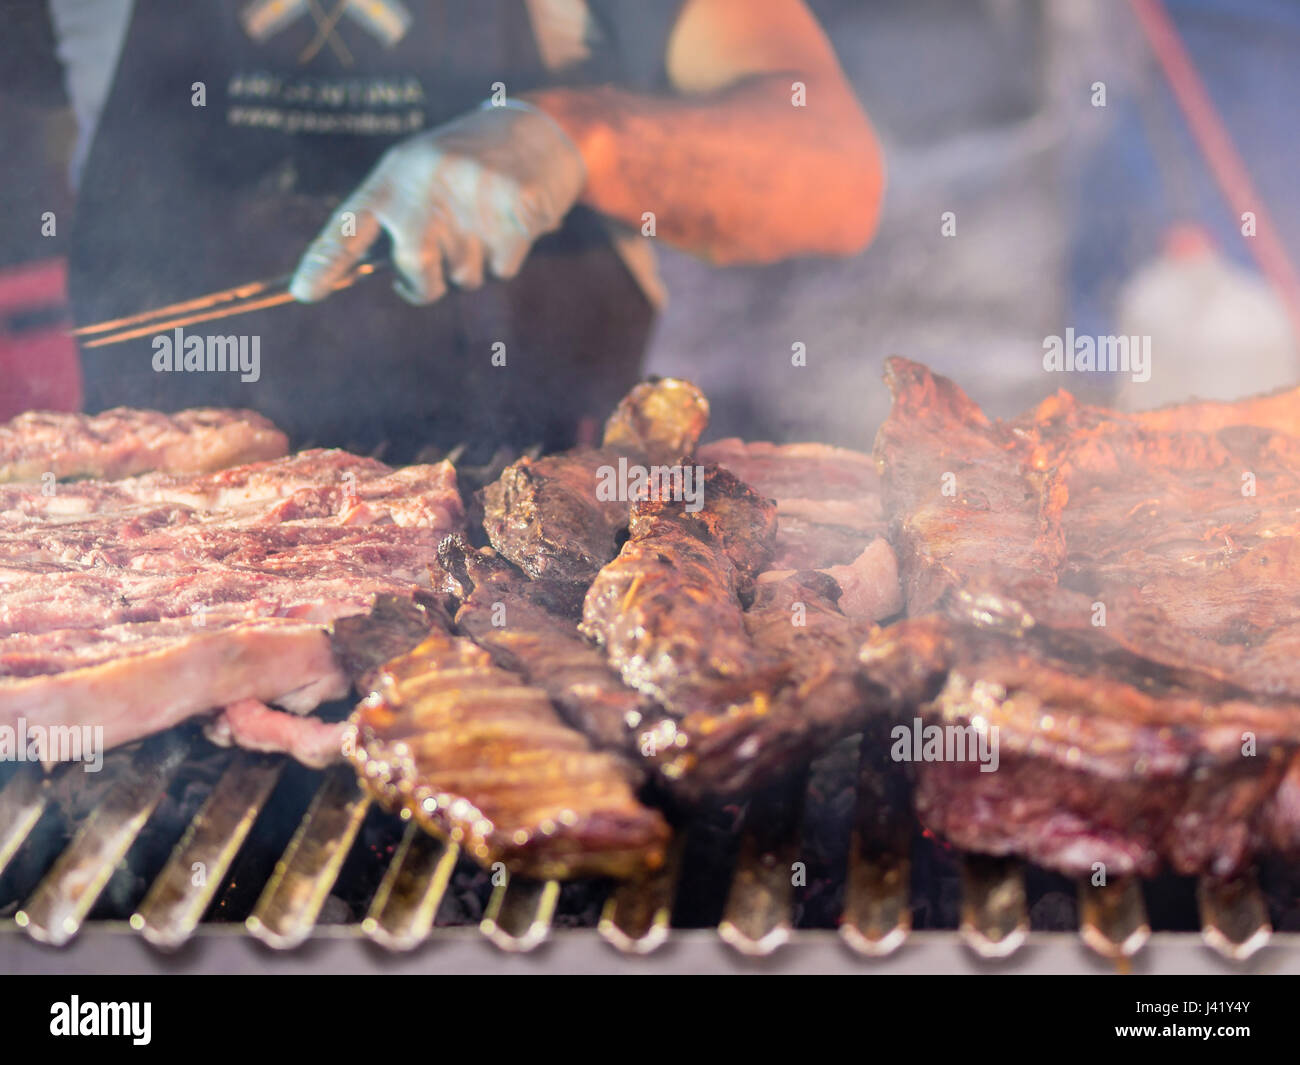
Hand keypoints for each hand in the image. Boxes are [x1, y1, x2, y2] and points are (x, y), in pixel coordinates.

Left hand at [290, 102, 585, 304]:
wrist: (536, 130)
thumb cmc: (467, 166)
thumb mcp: (421, 175)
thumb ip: (399, 219)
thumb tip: (401, 284)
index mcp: (396, 173)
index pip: (351, 224)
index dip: (324, 261)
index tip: (305, 293)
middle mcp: (429, 179)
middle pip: (415, 266)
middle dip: (426, 284)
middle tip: (438, 272)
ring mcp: (474, 190)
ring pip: (464, 276)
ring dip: (474, 266)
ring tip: (484, 226)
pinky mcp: (517, 205)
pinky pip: (502, 269)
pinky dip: (508, 259)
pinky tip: (512, 224)